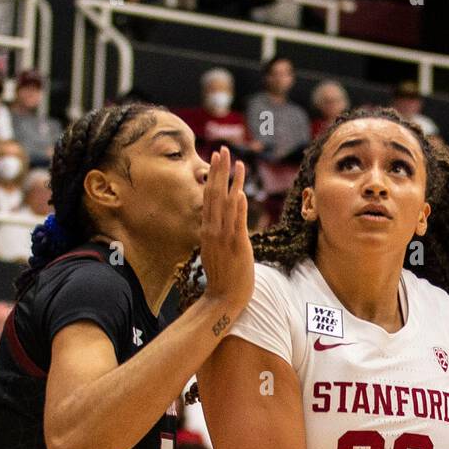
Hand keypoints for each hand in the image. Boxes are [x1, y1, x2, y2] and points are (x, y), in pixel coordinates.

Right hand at [200, 147, 253, 317]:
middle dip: (220, 171)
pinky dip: (240, 206)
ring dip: (233, 181)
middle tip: (223, 150)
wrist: (222, 299)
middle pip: (215, 194)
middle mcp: (213, 230)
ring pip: (228, 203)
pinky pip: (238, 221)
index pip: (209, 197)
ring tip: (237, 162)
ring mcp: (224, 237)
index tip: (216, 160)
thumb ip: (217, 234)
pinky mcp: (237, 245)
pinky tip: (242, 191)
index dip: (213, 177)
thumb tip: (222, 220)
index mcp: (207, 230)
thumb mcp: (214, 251)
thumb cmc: (221, 278)